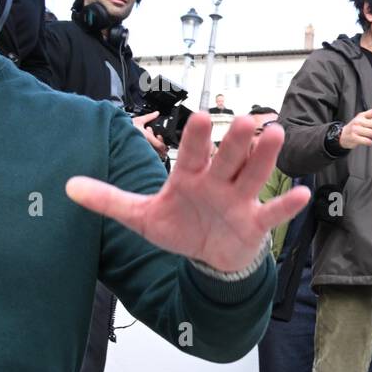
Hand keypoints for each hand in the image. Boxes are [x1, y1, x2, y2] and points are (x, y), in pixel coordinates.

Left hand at [65, 112, 308, 273]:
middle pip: (229, 158)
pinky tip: (303, 194)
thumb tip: (68, 187)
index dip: (197, 138)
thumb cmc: (181, 227)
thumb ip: (110, 200)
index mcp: (190, 177)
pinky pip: (273, 213)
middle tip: (247, 118)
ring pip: (255, 175)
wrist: (209, 255)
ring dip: (266, 157)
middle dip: (237, 141)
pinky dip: (287, 206)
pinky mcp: (256, 223)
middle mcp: (218, 182)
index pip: (193, 154)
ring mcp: (240, 201)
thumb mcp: (141, 217)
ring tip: (277, 134)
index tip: (199, 116)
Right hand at [339, 108, 371, 148]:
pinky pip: (368, 141)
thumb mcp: (364, 120)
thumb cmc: (356, 128)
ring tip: (369, 136)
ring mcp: (355, 129)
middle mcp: (358, 121)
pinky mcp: (354, 137)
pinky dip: (369, 142)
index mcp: (362, 115)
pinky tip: (366, 141)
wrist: (342, 135)